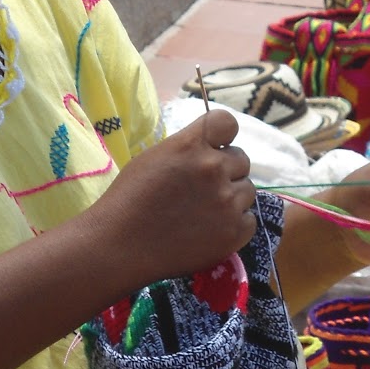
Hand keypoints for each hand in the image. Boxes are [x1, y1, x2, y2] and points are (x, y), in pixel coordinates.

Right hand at [98, 111, 256, 283]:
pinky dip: (234, 225)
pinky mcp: (234, 232)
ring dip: (231, 198)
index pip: (228, 123)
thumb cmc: (129, 199)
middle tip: (202, 189)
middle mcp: (214, 168)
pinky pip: (249, 220)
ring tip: (203, 212)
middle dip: (226, 171)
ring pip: (247, 190)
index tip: (215, 148)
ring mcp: (227, 201)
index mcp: (192, 145)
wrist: (120, 246)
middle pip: (241, 160)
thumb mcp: (155, 157)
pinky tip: (210, 230)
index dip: (223, 136)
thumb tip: (213, 148)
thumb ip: (189, 148)